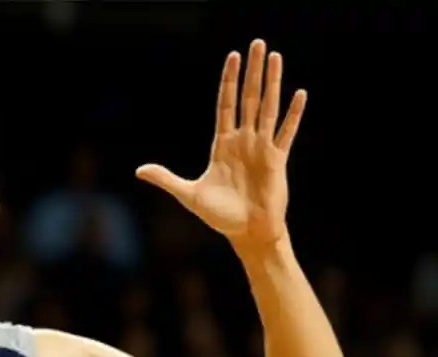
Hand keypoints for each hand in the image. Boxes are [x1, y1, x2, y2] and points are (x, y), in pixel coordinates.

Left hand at [136, 39, 306, 251]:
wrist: (247, 233)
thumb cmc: (220, 215)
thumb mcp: (188, 194)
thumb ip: (166, 179)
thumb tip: (139, 171)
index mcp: (223, 144)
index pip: (225, 104)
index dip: (228, 80)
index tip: (233, 57)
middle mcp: (244, 141)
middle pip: (248, 97)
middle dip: (253, 71)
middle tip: (258, 43)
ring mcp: (262, 148)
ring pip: (267, 107)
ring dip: (272, 82)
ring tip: (276, 57)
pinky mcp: (277, 160)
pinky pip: (286, 132)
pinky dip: (293, 114)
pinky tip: (298, 93)